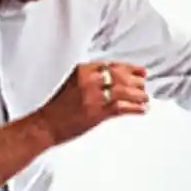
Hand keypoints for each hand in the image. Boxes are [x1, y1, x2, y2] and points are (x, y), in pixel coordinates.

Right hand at [34, 61, 148, 143]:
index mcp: (83, 71)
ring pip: (125, 91)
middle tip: (144, 86)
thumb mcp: (72, 84)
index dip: (130, 68)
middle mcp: (89, 81)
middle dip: (136, 81)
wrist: (45, 125)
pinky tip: (141, 109)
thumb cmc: (57, 108)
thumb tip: (113, 80)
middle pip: (121, 76)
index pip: (112, 65)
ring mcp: (94, 96)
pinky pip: (122, 107)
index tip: (140, 71)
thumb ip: (91, 79)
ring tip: (145, 98)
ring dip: (138, 95)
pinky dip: (135, 108)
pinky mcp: (97, 112)